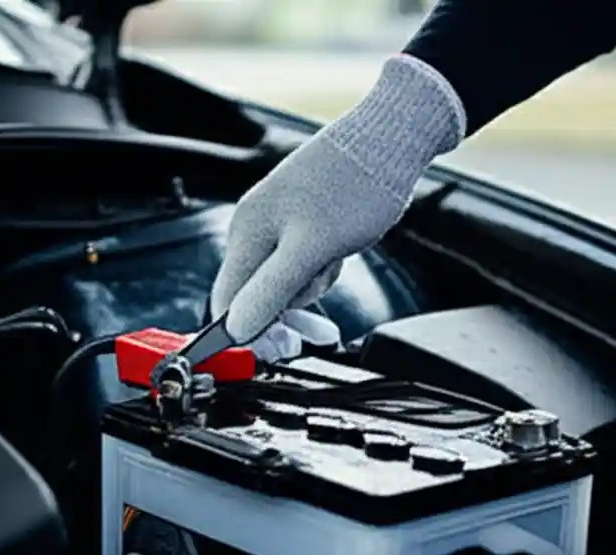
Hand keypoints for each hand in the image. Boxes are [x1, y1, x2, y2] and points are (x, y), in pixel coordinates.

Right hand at [211, 54, 465, 343]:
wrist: (390, 140)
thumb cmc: (355, 187)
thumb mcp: (312, 248)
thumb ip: (271, 289)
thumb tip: (236, 328)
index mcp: (247, 232)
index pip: (225, 301)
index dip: (246, 334)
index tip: (277, 352)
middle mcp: (255, 228)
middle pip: (252, 295)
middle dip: (283, 317)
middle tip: (315, 335)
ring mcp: (279, 225)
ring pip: (280, 283)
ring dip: (307, 293)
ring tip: (332, 269)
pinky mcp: (302, 224)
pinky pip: (299, 266)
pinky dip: (318, 273)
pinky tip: (336, 258)